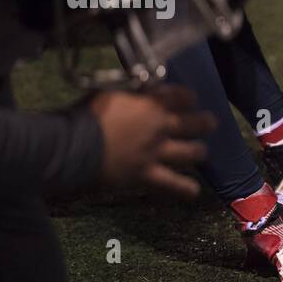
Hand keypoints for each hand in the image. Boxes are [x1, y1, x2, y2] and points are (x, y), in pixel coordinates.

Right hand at [88, 85, 216, 197]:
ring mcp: (155, 152)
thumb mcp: (109, 93)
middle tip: (210, 123)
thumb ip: (130, 93)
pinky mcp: (146, 174)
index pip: (181, 96)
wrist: (72, 146)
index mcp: (150, 104)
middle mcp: (159, 127)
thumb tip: (141, 90)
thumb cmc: (85, 116)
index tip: (191, 99)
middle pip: (193, 124)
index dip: (189, 97)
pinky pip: (172, 184)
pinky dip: (185, 188)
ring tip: (202, 151)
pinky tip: (194, 191)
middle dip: (205, 123)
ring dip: (199, 152)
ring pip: (190, 153)